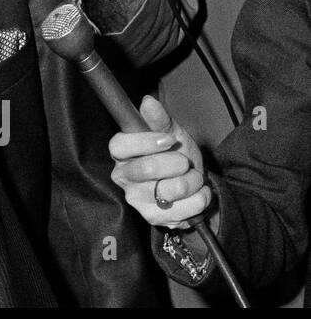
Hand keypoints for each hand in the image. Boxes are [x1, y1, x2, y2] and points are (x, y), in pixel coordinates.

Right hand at [110, 95, 210, 227]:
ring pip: (166, 191)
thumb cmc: (177, 155)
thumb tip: (148, 101)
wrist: (195, 186)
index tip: (168, 140)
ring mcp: (136, 199)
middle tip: (185, 162)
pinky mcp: (152, 217)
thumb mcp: (172, 133)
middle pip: (144, 169)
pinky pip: (181, 210)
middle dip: (176, 164)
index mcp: (122, 152)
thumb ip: (160, 119)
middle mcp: (123, 176)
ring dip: (192, 182)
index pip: (119, 146)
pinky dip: (199, 199)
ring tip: (194, 178)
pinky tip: (198, 194)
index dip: (144, 143)